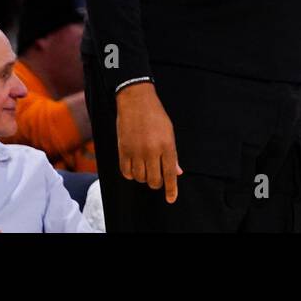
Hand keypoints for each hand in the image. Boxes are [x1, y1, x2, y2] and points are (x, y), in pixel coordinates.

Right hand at [116, 82, 181, 202]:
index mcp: (167, 146)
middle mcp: (151, 150)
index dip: (171, 189)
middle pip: (154, 180)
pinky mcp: (123, 150)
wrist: (136, 101)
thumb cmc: (156, 116)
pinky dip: (130, 174)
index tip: (171, 199)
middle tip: (156, 177)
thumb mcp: (169, 133)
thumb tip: (177, 173)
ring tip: (145, 168)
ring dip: (143, 177)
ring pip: (140, 178)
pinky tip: (134, 167)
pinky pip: (125, 172)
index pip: (170, 174)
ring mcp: (136, 151)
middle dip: (157, 183)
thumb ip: (173, 154)